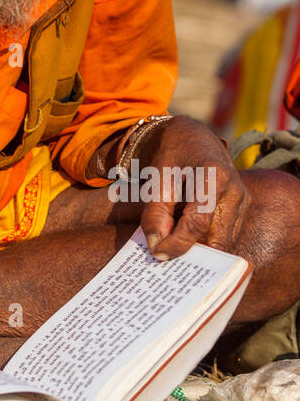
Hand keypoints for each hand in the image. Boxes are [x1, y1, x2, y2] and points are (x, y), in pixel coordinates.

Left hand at [136, 115, 247, 257]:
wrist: (191, 138)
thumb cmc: (172, 156)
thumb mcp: (156, 180)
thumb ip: (155, 214)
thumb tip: (158, 249)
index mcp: (214, 175)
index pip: (198, 222)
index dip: (177, 243)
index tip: (157, 254)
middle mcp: (236, 190)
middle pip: (216, 238)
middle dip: (192, 253)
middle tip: (166, 262)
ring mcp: (244, 201)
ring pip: (224, 242)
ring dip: (200, 251)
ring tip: (175, 252)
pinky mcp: (243, 210)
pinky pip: (227, 237)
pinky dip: (207, 244)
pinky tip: (187, 243)